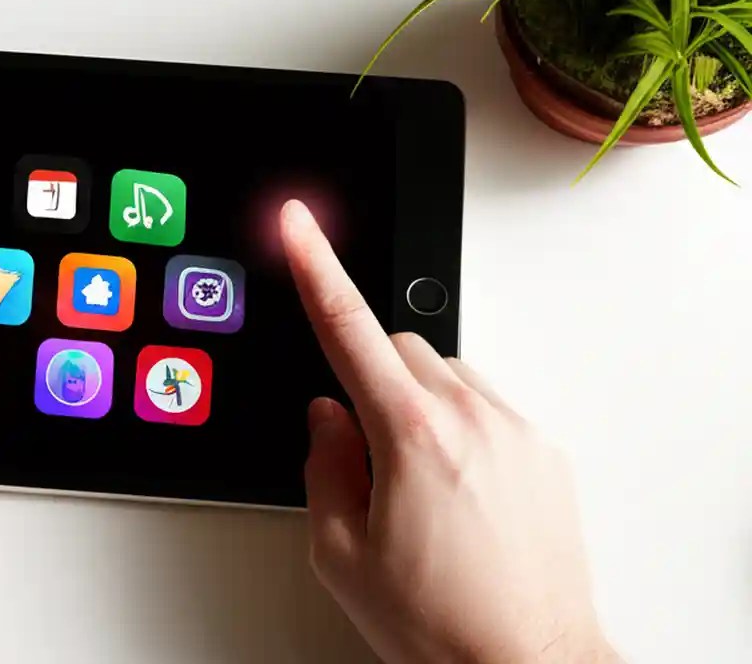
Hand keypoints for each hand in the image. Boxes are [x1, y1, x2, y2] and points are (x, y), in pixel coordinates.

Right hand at [280, 201, 617, 663]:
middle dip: (366, 377)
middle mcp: (471, 419)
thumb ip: (323, 465)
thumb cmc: (437, 623)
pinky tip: (454, 491)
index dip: (316, 268)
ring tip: (413, 483)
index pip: (347, 330)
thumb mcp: (341, 552)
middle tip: (361, 452)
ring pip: (443, 374)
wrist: (527, 663)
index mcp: (410, 437)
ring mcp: (516, 432)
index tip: (297, 223)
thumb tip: (327, 418)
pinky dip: (457, 426)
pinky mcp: (544, 452)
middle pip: (397, 347)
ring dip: (413, 402)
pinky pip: (485, 406)